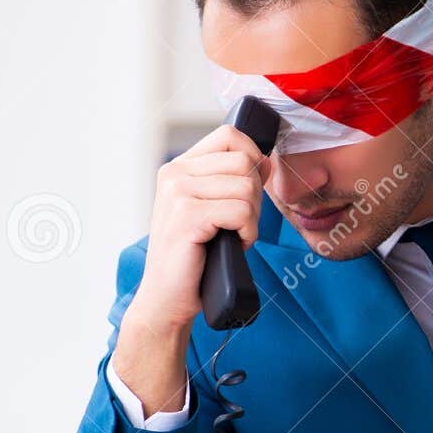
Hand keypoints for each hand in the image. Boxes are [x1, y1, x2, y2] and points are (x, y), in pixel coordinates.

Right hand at [129, 125, 271, 334]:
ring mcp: (178, 193)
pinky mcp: (187, 216)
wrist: (167, 297)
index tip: (248, 190)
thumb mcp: (212, 209)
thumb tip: (265, 160)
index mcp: (179, 167)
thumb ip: (232, 181)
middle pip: (244, 161)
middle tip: (238, 223)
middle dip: (254, 196)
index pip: (230, 136)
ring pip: (246, 187)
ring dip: (251, 218)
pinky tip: (232, 244)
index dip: (252, 159)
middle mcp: (175, 174)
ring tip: (231, 236)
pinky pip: (241, 212)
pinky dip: (247, 233)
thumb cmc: (194, 256)